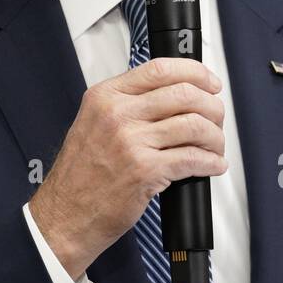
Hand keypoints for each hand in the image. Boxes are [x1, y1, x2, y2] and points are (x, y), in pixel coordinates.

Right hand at [28, 57, 225, 278]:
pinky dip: (211, 162)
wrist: (65, 214)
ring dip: (215, 137)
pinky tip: (212, 165)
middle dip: (212, 106)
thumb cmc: (81, 174)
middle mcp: (117, 114)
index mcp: (105, 96)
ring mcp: (131, 142)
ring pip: (194, 125)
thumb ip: (128, 103)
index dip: (195, 72)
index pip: (160, 69)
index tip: (210, 83)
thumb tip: (174, 94)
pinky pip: (193, 158)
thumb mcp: (94, 122)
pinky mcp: (145, 171)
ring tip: (215, 146)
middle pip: (184, 94)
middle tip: (216, 117)